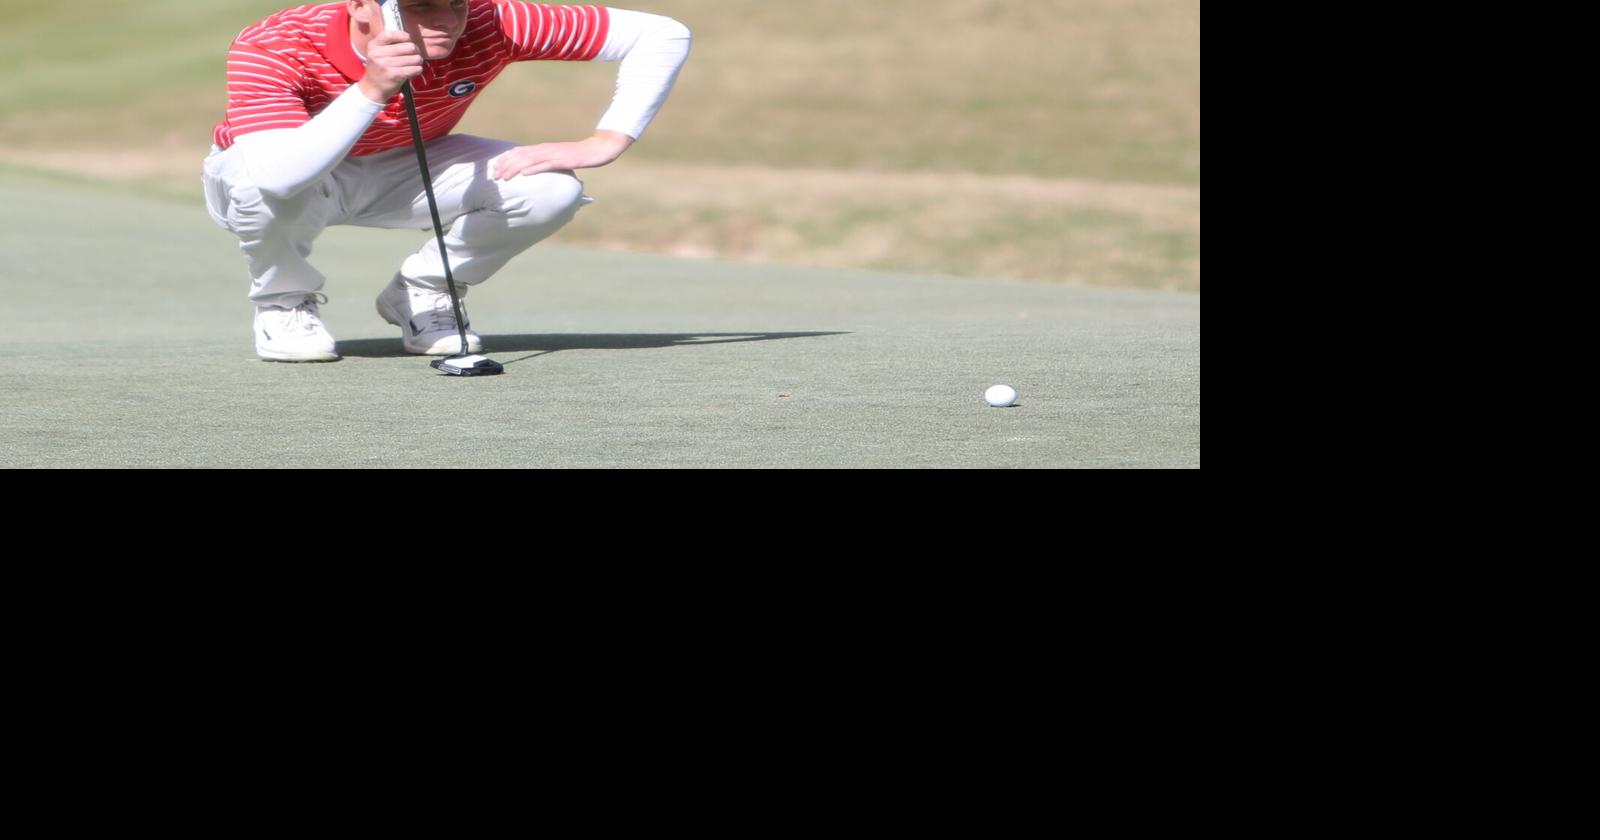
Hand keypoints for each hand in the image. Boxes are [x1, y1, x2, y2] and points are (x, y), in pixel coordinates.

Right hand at [357, 29, 424, 102]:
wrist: (373, 87)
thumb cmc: (379, 68)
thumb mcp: (377, 53)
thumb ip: (388, 44)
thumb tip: (408, 37)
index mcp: (374, 45)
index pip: (389, 34)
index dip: (403, 36)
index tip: (408, 39)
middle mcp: (378, 54)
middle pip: (408, 47)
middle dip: (416, 50)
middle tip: (416, 54)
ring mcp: (386, 65)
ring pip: (414, 58)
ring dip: (418, 60)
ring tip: (416, 62)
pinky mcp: (394, 75)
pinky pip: (414, 68)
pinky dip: (418, 69)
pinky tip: (416, 70)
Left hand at [492, 131, 635, 179]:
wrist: (599, 148)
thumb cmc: (580, 155)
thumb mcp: (560, 159)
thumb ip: (547, 162)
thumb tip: (535, 171)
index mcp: (544, 149)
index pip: (519, 152)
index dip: (505, 160)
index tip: (495, 170)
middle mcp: (546, 149)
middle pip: (520, 156)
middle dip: (505, 166)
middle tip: (494, 176)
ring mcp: (555, 154)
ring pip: (530, 161)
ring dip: (514, 168)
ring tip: (503, 177)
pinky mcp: (565, 160)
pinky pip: (547, 164)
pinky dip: (534, 169)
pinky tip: (525, 174)